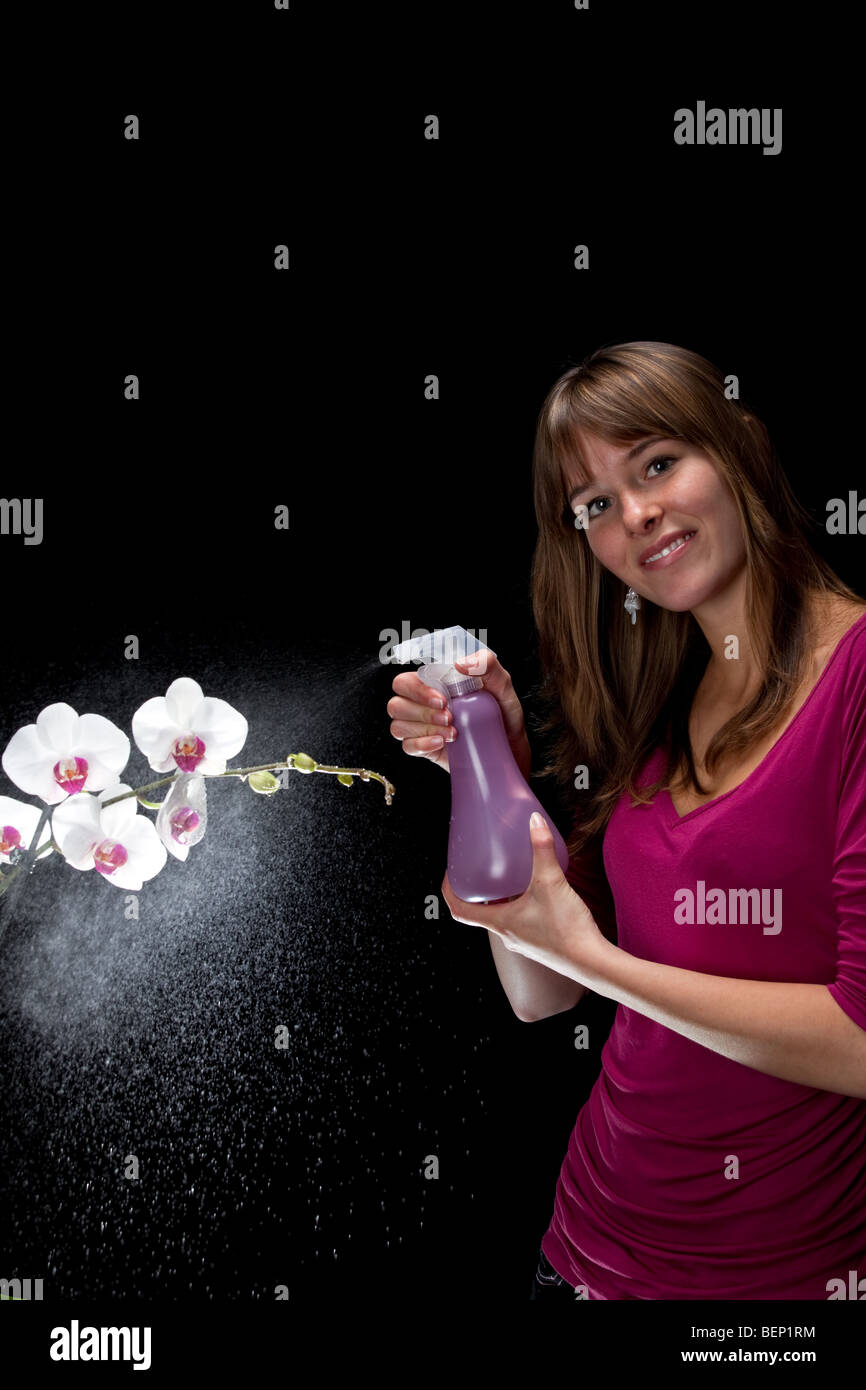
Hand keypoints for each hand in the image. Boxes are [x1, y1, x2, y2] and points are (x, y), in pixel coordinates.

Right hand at [387, 647, 530, 780]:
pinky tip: (441, 742)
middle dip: (421, 711)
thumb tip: (460, 664)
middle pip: (396, 704)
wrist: (510, 749)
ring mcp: (422, 728)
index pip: (405, 681)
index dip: (417, 689)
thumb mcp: (503, 687)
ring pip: (398, 726)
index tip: (443, 699)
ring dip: (424, 729)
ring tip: (452, 733)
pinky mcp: (425, 749)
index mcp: (434, 686)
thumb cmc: (503, 716)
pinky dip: (422, 744)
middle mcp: (423, 705)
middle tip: (449, 717)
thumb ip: (487, 665)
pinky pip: (407, 747)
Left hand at [440, 813, 611, 985]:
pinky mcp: (540, 944)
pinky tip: (537, 893)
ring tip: (508, 877)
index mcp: (500, 923)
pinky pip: (522, 922)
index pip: (460, 911)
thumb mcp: (551, 882)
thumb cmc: (567, 929)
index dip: (449, 892)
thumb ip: (542, 850)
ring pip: (503, 918)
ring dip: (500, 899)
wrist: (592, 962)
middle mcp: (507, 935)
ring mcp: (523, 942)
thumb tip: (534, 821)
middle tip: (481, 869)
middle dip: (477, 892)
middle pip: (480, 913)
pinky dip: (521, 906)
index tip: (450, 874)